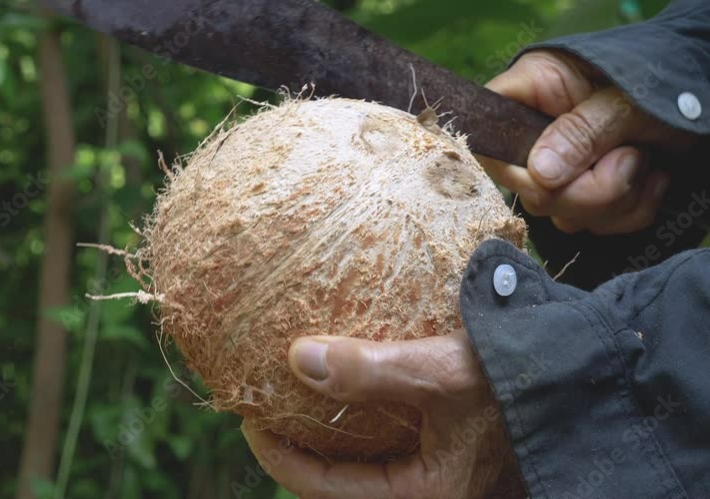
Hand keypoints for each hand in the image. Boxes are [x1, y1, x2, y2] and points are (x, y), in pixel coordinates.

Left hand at [242, 331, 523, 498]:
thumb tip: (298, 357)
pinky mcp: (454, 455)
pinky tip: (351, 393)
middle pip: (339, 487)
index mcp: (423, 497)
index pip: (322, 488)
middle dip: (297, 452)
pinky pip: (390, 453)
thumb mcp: (441, 374)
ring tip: (298, 400)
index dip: (276, 454)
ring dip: (329, 441)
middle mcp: (431, 497)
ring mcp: (443, 479)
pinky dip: (361, 430)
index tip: (247, 416)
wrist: (593, 378)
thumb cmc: (523, 381)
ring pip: (365, 471)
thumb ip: (370, 371)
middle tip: (266, 410)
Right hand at [480, 50, 695, 234]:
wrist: (707, 87)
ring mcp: (562, 165)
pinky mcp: (588, 191)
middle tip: (630, 160)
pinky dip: (629, 212)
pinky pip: (592, 224)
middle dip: (583, 190)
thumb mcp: (627, 98)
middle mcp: (538, 131)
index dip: (508, 164)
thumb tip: (539, 175)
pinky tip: (654, 179)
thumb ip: (581, 132)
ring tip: (647, 162)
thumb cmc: (666, 76)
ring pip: (562, 213)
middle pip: (528, 187)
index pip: (485, 132)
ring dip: (613, 201)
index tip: (547, 173)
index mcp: (533, 90)